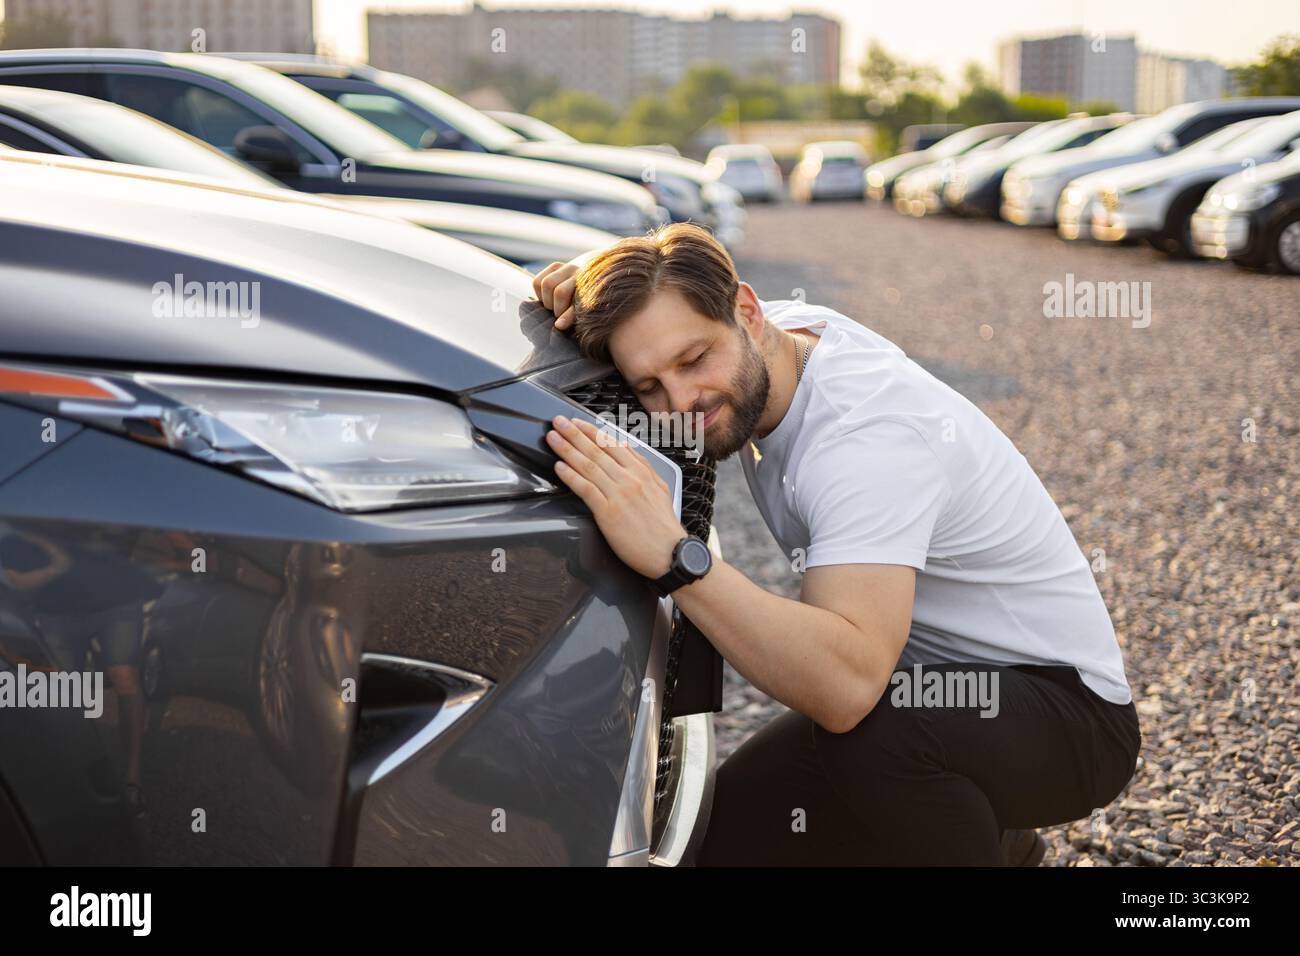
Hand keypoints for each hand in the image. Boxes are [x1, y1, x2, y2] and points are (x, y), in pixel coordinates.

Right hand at [532, 261, 580, 330]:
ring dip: (546, 300)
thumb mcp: (581, 311)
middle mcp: (576, 270)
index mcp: (584, 281)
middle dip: (553, 305)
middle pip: (552, 287)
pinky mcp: (555, 266)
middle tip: (559, 313)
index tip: (559, 325)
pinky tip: (549, 299)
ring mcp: (565, 266)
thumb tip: (558, 325)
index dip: (560, 311)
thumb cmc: (585, 304)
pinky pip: (537, 281)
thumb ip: (571, 316)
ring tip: (554, 307)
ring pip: (544, 283)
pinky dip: (539, 294)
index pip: (563, 293)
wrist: (589, 287)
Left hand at [546, 415, 687, 578]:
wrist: (669, 552)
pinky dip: (571, 476)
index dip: (592, 431)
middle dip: (574, 433)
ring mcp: (618, 494)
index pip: (613, 444)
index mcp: (642, 471)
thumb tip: (628, 453)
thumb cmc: (663, 526)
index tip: (577, 422)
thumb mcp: (660, 488)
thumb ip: (644, 469)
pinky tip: (559, 467)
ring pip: (588, 466)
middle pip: (597, 450)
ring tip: (553, 439)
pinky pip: (586, 489)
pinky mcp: (608, 512)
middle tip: (558, 422)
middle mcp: (630, 479)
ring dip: (567, 450)